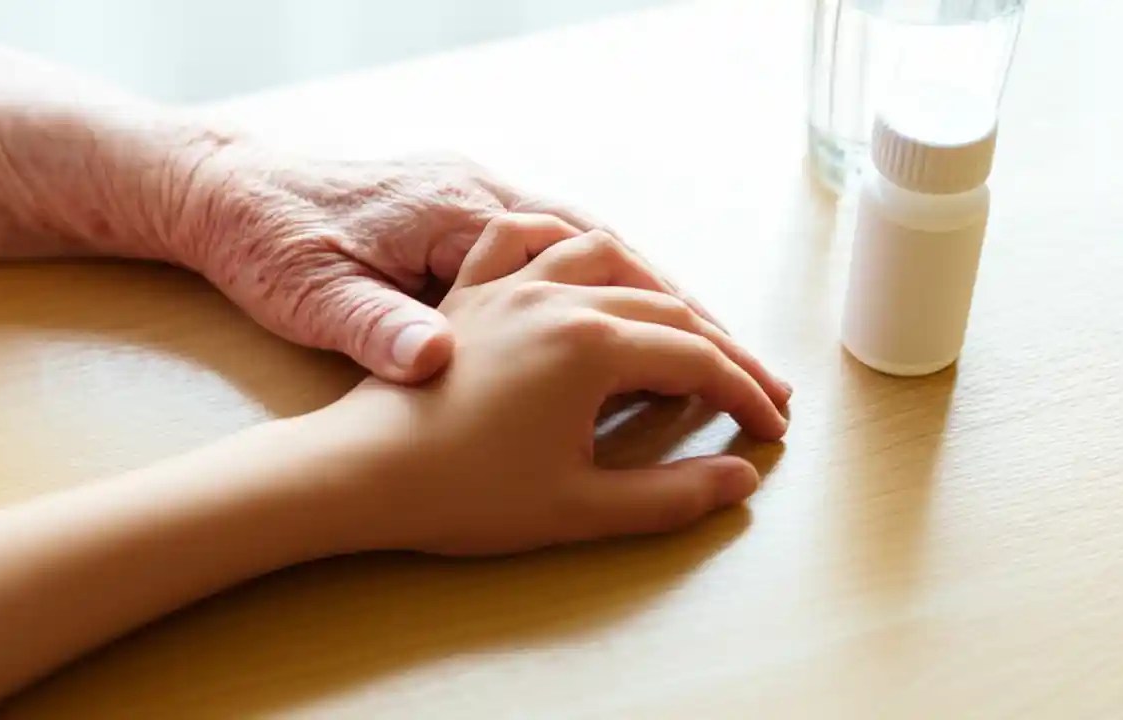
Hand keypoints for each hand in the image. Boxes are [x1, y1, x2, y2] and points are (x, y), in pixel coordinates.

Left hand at [160, 134, 744, 383]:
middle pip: (627, 256)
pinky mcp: (469, 211)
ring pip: (606, 242)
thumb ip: (375, 328)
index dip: (690, 348)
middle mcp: (488, 198)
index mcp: (465, 222)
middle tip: (759, 376)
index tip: (745, 397)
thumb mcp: (305, 298)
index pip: (614, 285)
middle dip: (701, 320)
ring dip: (666, 294)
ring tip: (717, 348)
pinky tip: (630, 309)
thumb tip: (440, 358)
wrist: (225, 190)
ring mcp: (482, 200)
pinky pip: (569, 239)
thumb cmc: (266, 246)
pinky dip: (615, 276)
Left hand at [324, 214, 790, 555]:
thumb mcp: (572, 509)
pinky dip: (573, 245)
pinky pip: (530, 238)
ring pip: (606, 253)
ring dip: (660, 284)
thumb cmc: (454, 495)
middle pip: (663, 301)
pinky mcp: (470, 287)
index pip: (693, 356)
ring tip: (692, 322)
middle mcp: (553, 293)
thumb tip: (737, 483)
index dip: (742, 393)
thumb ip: (665, 497)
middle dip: (720, 345)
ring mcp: (507, 281)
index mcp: (586, 343)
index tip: (771, 430)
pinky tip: (585, 263)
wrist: (351, 470)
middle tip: (759, 386)